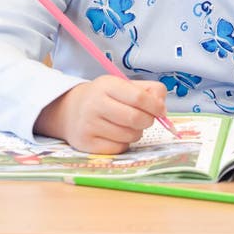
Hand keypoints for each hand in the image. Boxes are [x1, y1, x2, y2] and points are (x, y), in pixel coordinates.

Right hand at [34, 75, 168, 153]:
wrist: (71, 110)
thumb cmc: (105, 97)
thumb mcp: (123, 85)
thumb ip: (148, 91)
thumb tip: (162, 108)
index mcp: (107, 85)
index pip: (138, 98)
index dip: (155, 106)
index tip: (161, 111)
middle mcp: (95, 104)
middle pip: (135, 119)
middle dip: (148, 121)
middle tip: (146, 119)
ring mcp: (89, 125)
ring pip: (129, 136)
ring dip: (136, 132)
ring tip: (128, 125)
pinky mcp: (87, 143)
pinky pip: (119, 148)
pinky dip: (124, 143)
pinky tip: (117, 135)